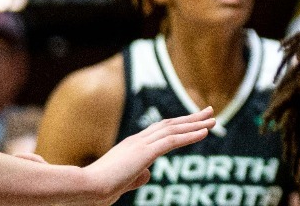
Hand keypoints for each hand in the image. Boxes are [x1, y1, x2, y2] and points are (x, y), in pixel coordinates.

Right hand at [77, 108, 214, 204]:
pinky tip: (205, 132)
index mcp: (131, 146)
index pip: (159, 130)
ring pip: (173, 129)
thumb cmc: (98, 189)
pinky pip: (172, 140)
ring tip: (214, 119)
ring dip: (196, 123)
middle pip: (169, 124)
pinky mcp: (145, 152)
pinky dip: (191, 135)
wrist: (85, 187)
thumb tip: (149, 174)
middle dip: (191, 118)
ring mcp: (140, 144)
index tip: (192, 121)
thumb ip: (136, 176)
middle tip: (209, 111)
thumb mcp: (122, 182)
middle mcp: (137, 140)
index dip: (177, 125)